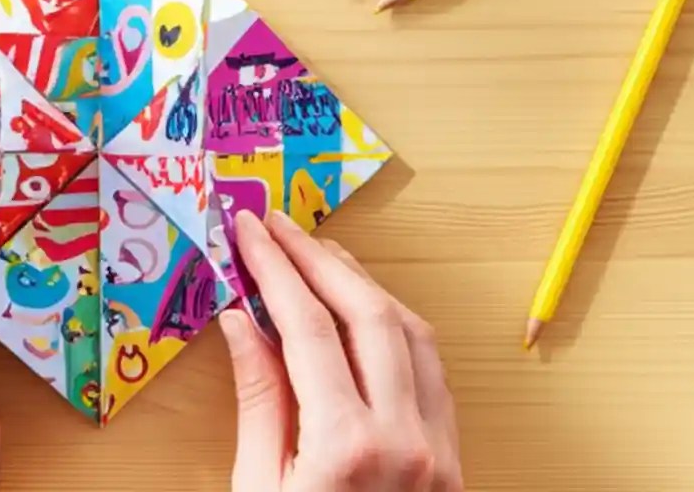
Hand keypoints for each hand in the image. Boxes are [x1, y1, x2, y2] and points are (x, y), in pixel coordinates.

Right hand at [220, 211, 461, 491]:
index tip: (250, 231)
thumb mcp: (258, 486)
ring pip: (413, 333)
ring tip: (318, 257)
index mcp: (345, 445)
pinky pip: (432, 371)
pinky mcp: (452, 458)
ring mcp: (438, 448)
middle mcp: (405, 438)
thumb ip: (257, 400)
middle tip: (280, 227)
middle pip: (369, 314)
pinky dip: (396, 328)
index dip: (275, 267)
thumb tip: (241, 320)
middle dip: (319, 259)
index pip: (308, 327)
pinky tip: (362, 311)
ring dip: (364, 285)